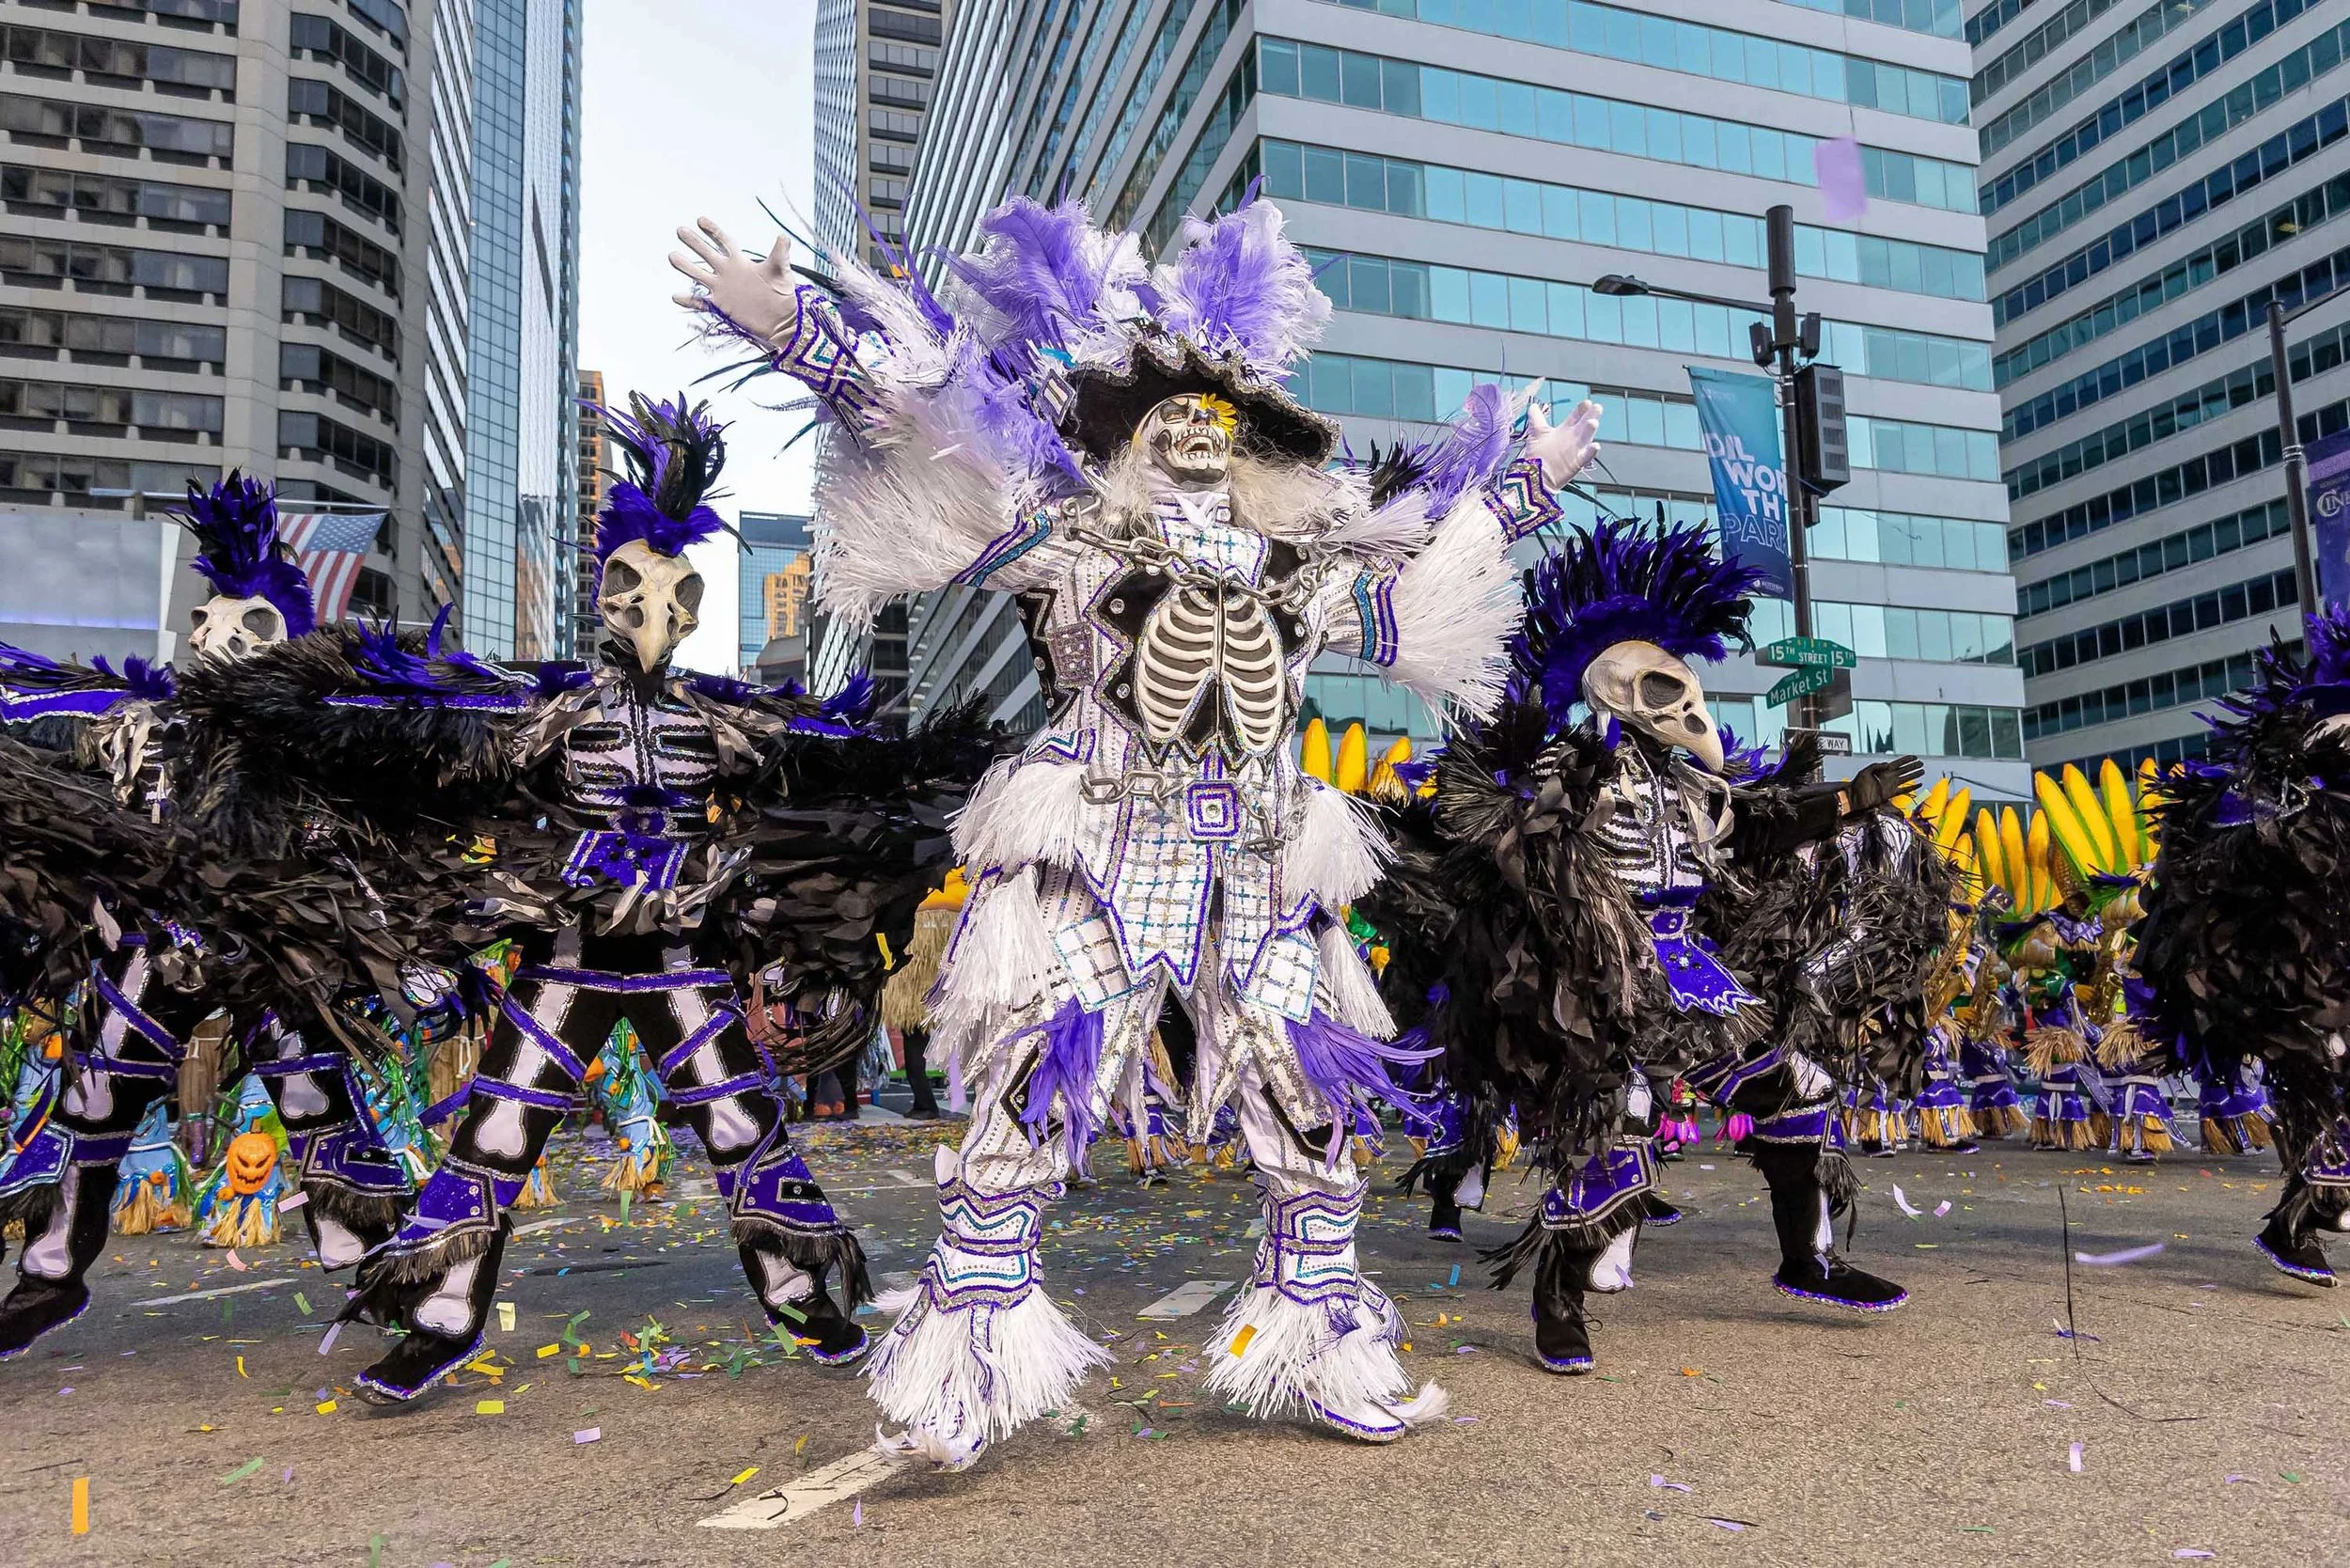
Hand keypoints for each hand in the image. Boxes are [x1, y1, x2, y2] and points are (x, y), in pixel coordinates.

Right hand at [669, 219, 799, 343]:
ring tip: (672, 256)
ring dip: (686, 266)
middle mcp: (728, 273)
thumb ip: (780, 254)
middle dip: (694, 242)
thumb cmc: (783, 294)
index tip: (700, 220)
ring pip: (700, 275)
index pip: (724, 242)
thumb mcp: (782, 271)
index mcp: (741, 262)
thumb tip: (783, 237)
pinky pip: (702, 302)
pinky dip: (690, 300)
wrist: (782, 320)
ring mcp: (723, 289)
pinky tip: (676, 297)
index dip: (713, 231)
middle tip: (681, 230)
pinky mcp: (721, 306)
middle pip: (707, 254)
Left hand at [1524, 398, 1602, 487]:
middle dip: (1591, 415)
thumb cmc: (1537, 454)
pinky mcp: (1576, 464)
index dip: (1582, 409)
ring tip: (1593, 422)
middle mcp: (1572, 439)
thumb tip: (1532, 405)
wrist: (1535, 475)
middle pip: (1584, 425)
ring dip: (1590, 431)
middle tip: (1596, 407)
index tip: (1587, 402)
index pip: (1576, 416)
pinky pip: (1586, 457)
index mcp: (1565, 430)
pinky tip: (1595, 445)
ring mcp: (1575, 451)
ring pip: (1586, 438)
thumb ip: (1536, 418)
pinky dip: (1591, 452)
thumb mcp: (1536, 433)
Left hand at [1843, 755, 1923, 814]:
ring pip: (1905, 779)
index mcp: (1883, 771)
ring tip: (1922, 771)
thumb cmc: (1857, 784)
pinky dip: (1911, 787)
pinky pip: (1903, 790)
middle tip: (1921, 763)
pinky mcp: (1889, 794)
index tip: (1914, 757)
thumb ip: (1876, 766)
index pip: (1897, 763)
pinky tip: (1918, 784)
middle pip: (1904, 770)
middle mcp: (1888, 777)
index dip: (1906, 760)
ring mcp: (1889, 786)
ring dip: (1914, 775)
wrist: (1853, 798)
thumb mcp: (1865, 771)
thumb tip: (1888, 765)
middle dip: (1913, 766)